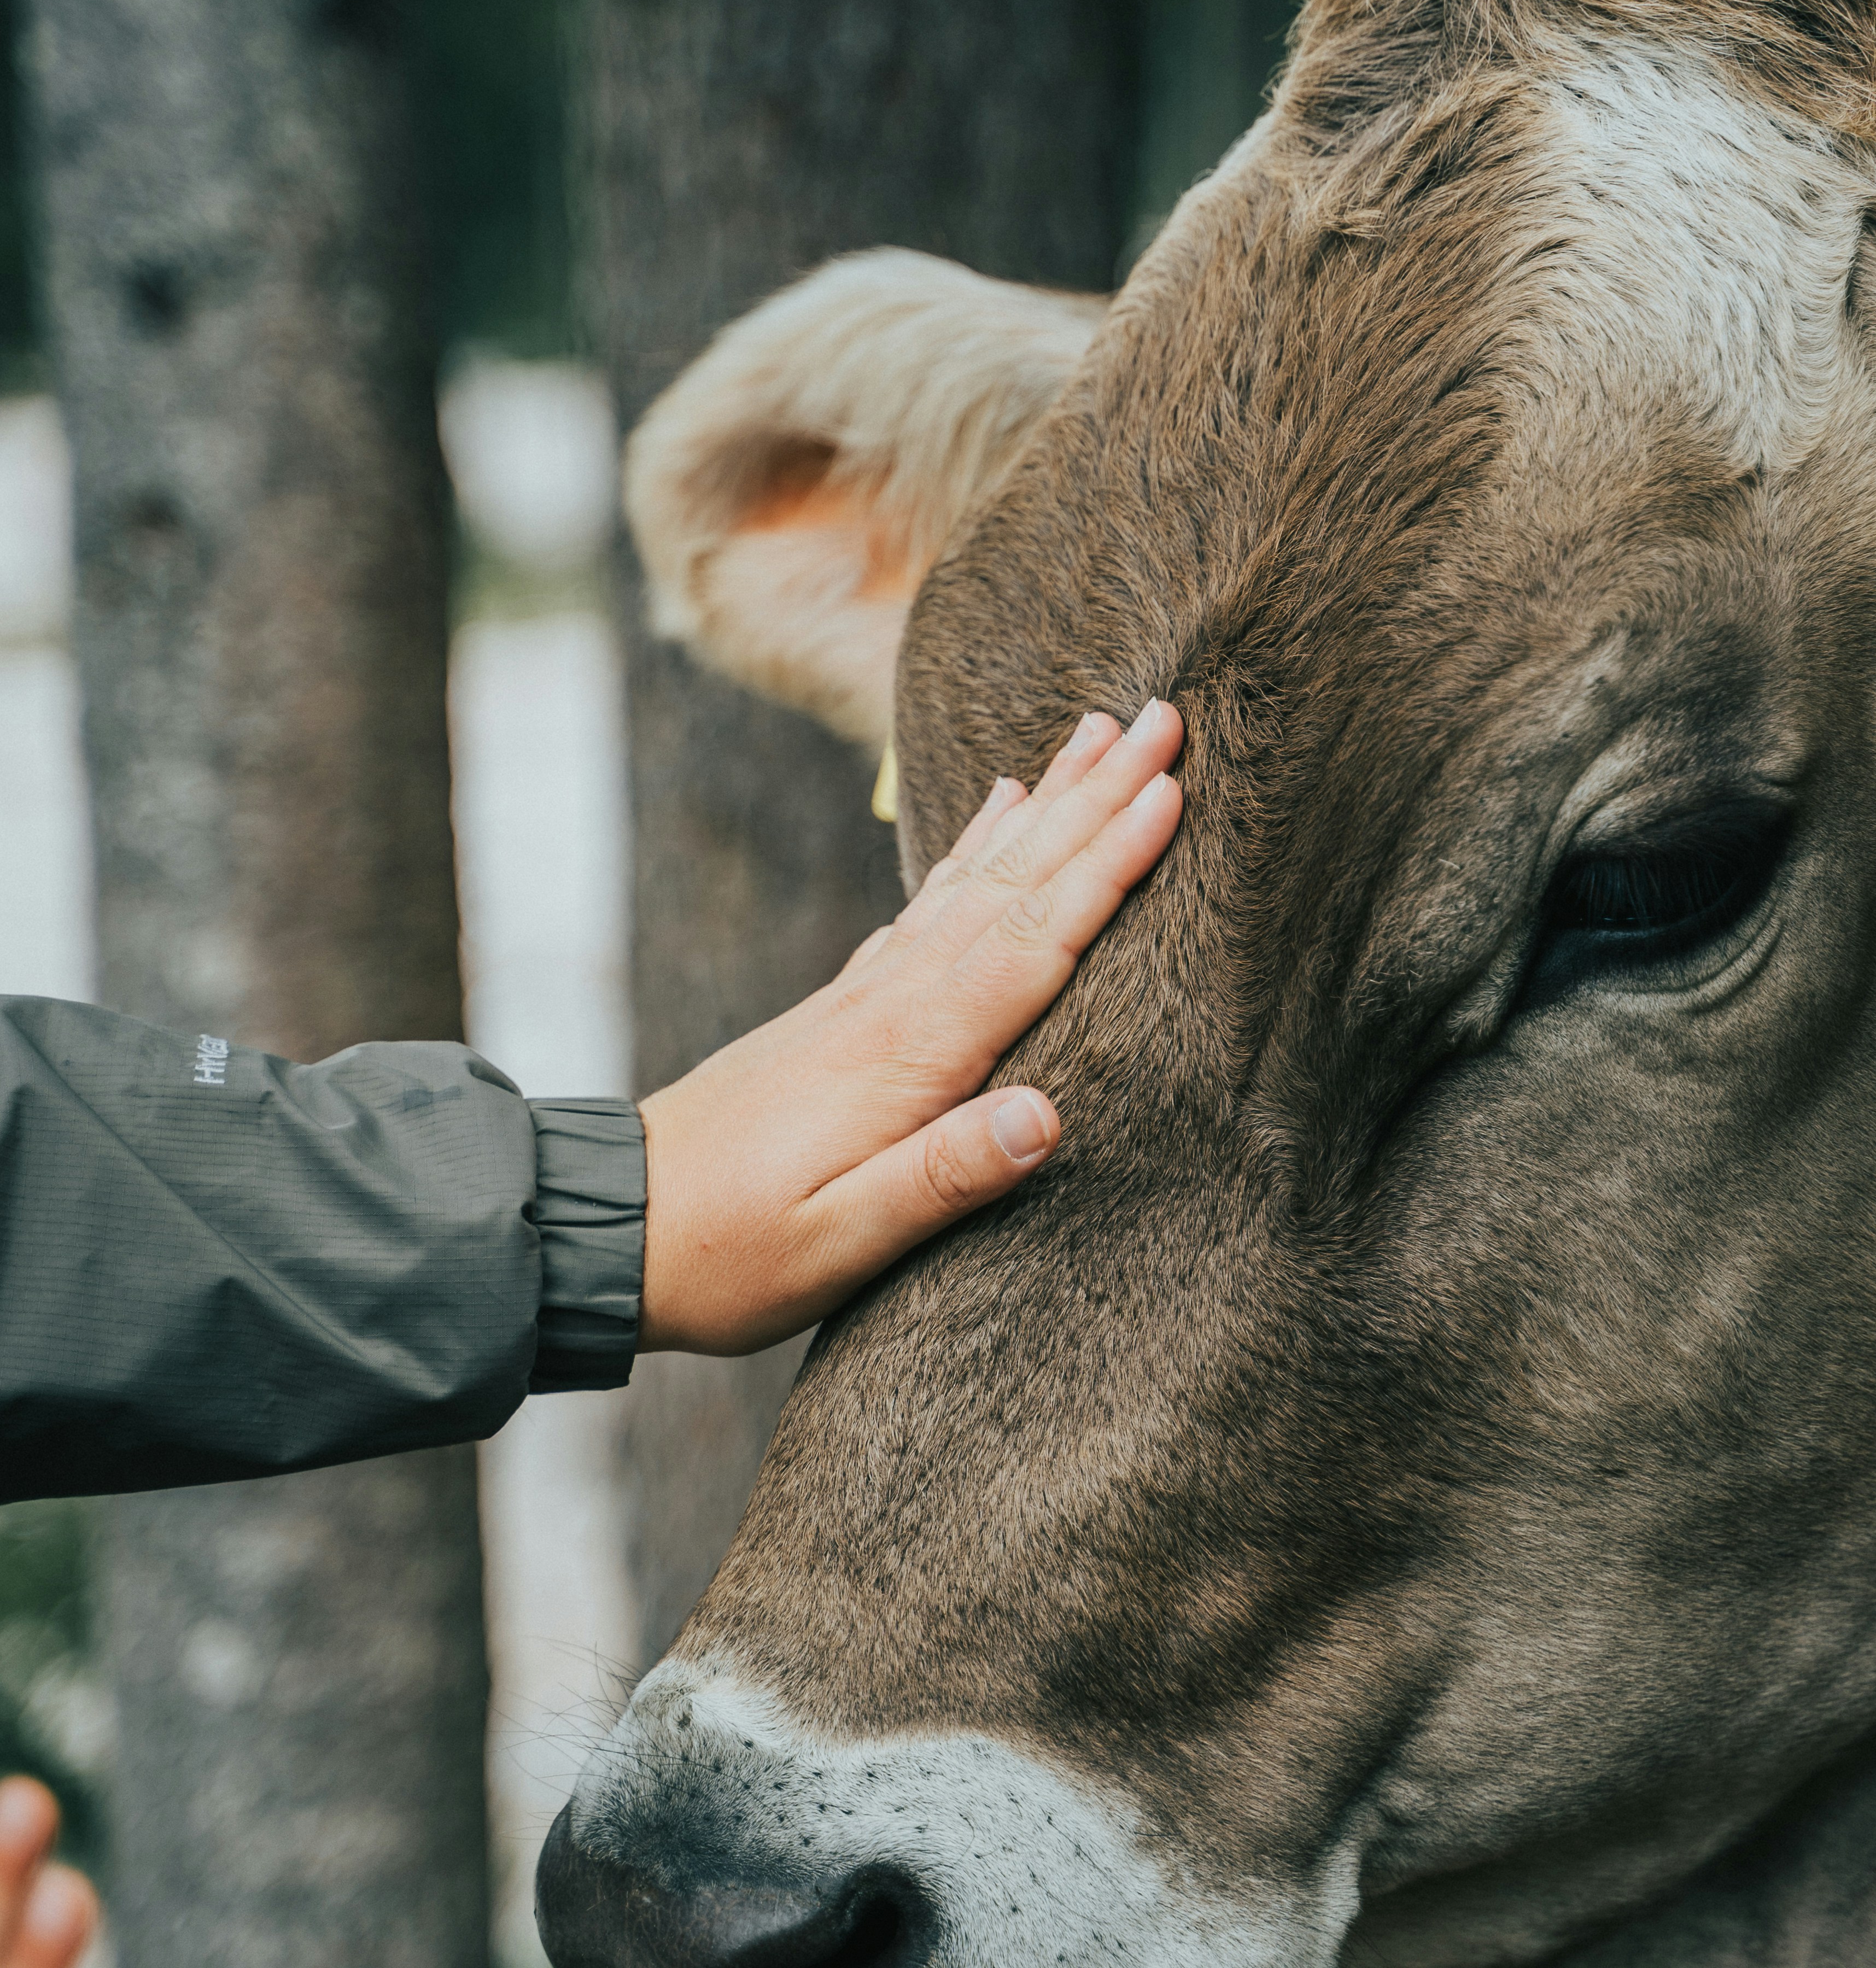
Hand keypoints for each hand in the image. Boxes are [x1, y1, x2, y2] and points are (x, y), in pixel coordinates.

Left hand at [637, 699, 1183, 1353]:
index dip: (1107, 865)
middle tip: (1162, 716)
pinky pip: (932, 901)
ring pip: (978, 875)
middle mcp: (892, 1001)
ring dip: (1048, 801)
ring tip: (1096, 731)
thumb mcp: (839, 1241)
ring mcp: (865, 994)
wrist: (613, 1226)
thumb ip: (943, 1179)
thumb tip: (1049, 1117)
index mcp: (908, 1053)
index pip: (1032, 940)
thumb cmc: (730, 1251)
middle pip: (1016, 879)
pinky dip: (978, 845)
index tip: (1170, 788)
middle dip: (1096, 796)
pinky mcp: (845, 1004)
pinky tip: (1002, 807)